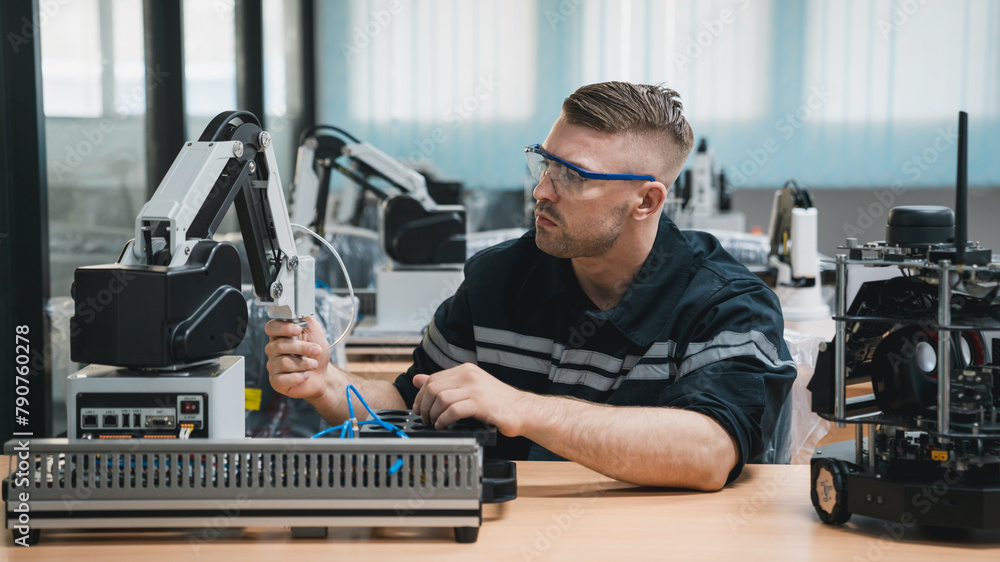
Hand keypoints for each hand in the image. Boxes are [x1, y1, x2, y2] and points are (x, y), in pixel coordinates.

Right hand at [265, 315, 331, 399]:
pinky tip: (305, 375)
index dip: (282, 328)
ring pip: (284, 362)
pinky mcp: (277, 381)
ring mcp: (274, 366)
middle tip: (316, 350)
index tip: (297, 329)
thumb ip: (306, 318)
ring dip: (304, 364)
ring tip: (313, 364)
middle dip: (302, 348)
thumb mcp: (315, 332)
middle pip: (280, 345)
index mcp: (280, 336)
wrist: (323, 374)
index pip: (271, 328)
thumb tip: (300, 308)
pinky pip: (284, 379)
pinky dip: (299, 377)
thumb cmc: (317, 354)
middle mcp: (274, 350)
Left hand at [411, 363, 526, 435]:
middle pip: (434, 387)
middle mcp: (469, 375)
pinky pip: (453, 410)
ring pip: (441, 398)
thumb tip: (418, 379)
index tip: (419, 408)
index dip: (421, 395)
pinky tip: (443, 425)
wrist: (522, 410)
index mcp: (466, 370)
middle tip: (424, 418)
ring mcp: (475, 389)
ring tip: (434, 423)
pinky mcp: (480, 404)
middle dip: (424, 405)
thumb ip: (445, 383)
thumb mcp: (469, 387)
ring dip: (433, 414)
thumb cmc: (497, 402)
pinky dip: (443, 420)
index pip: (433, 378)